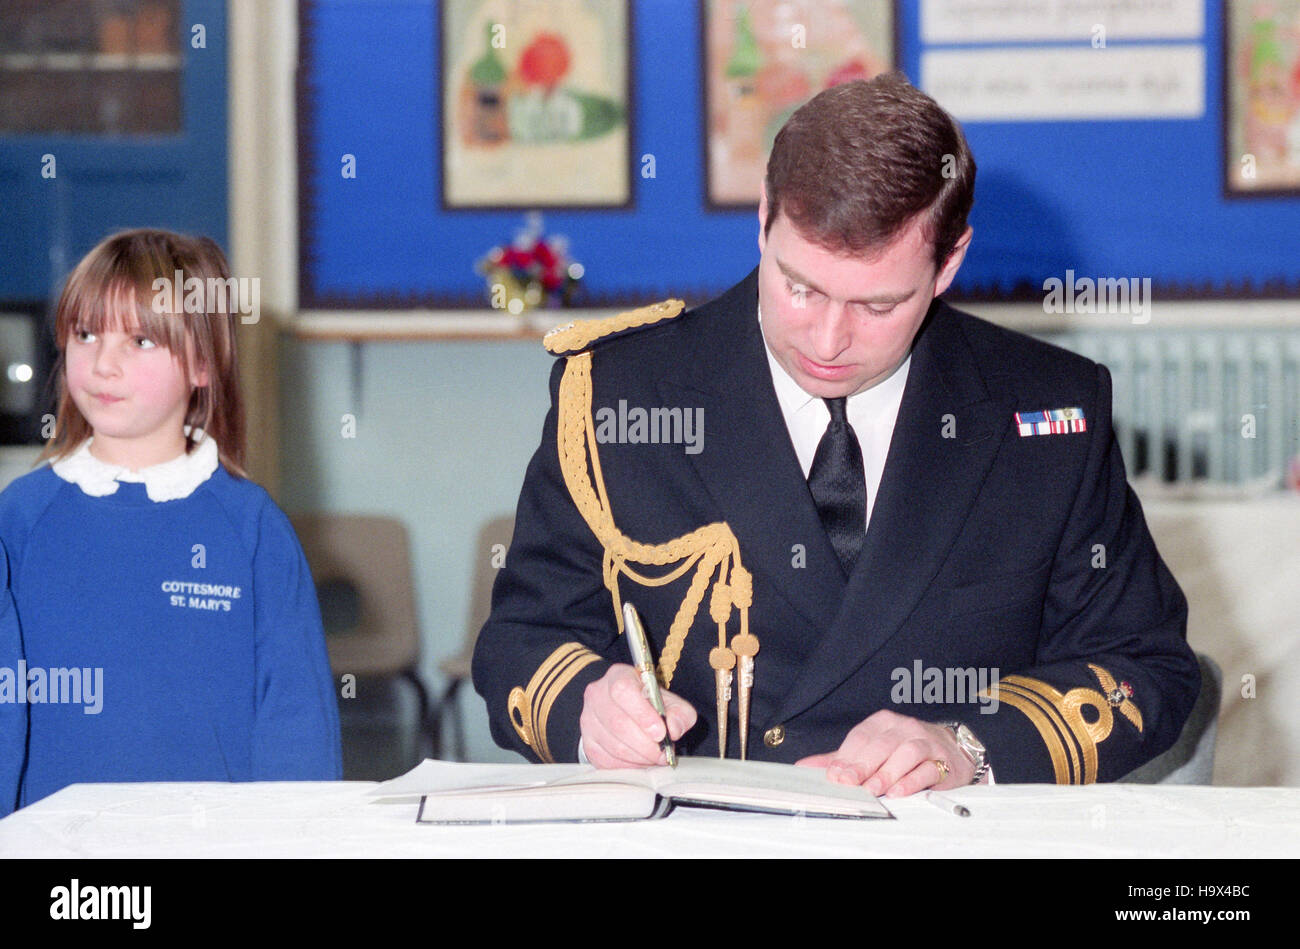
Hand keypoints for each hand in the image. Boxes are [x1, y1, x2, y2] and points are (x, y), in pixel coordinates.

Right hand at [580, 663, 696, 768]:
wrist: (629, 711)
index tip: (660, 732)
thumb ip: (680, 713)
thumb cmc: (651, 705)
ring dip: (639, 757)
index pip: (623, 690)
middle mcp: (597, 694)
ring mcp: (588, 719)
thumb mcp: (672, 702)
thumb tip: (673, 729)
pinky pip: (606, 761)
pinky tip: (640, 761)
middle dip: (645, 744)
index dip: (642, 714)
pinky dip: (628, 766)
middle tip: (662, 753)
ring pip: (613, 745)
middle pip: (618, 722)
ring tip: (654, 758)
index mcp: (618, 676)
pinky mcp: (587, 742)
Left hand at [796, 710, 982, 796]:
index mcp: (883, 722)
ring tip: (872, 789)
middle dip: (862, 766)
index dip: (846, 757)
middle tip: (848, 783)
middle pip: (880, 745)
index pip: (860, 737)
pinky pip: (926, 769)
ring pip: (905, 754)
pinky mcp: (942, 760)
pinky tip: (898, 791)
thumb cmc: (905, 749)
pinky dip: (911, 781)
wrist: (950, 752)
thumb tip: (806, 767)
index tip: (833, 775)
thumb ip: (841, 758)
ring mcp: (925, 741)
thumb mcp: (872, 749)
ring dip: (886, 773)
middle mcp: (904, 727)